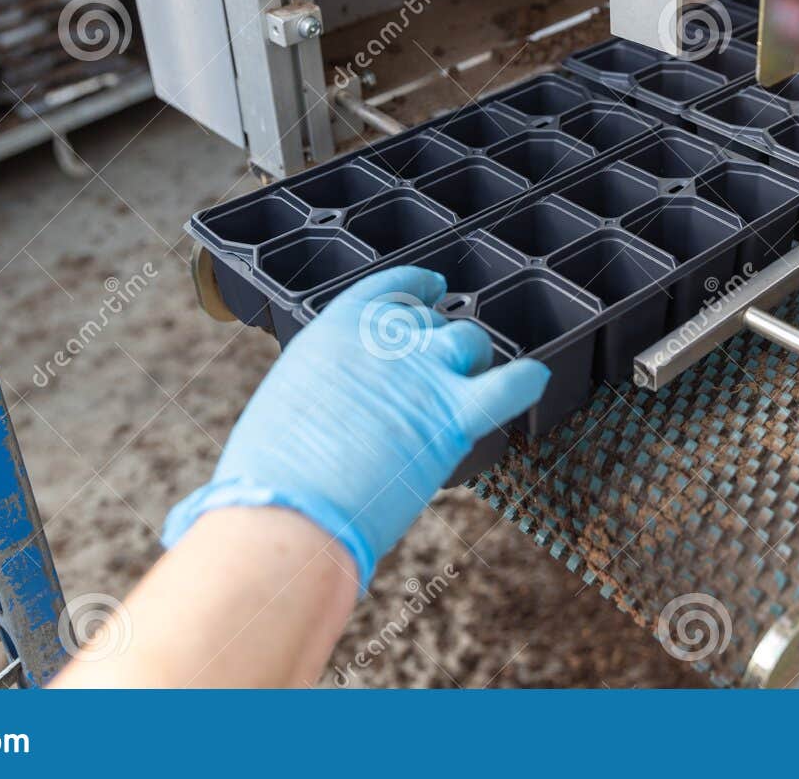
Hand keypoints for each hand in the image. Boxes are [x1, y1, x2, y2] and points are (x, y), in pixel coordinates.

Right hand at [162, 266, 548, 590]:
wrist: (284, 511)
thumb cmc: (266, 478)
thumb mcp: (277, 417)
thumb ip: (303, 408)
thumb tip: (276, 451)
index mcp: (335, 329)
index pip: (388, 289)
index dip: (416, 288)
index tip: (430, 289)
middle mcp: (383, 339)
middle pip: (433, 322)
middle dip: (440, 341)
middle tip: (440, 365)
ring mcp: (422, 372)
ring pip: (470, 345)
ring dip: (474, 360)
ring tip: (474, 377)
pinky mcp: (453, 414)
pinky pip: (509, 386)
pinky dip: (526, 381)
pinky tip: (533, 379)